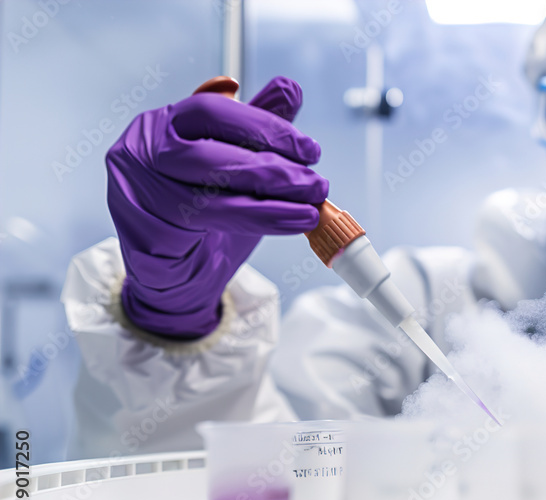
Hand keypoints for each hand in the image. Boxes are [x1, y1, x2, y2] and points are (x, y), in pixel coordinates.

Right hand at [106, 76, 328, 338]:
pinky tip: (294, 222)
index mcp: (161, 124)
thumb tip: (288, 88)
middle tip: (317, 182)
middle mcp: (141, 150)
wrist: (173, 274)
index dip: (266, 126)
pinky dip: (260, 220)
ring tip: (312, 206)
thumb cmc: (203, 214)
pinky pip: (211, 221)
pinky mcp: (145, 229)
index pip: (213, 111)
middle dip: (274, 166)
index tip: (311, 149)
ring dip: (273, 197)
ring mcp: (136, 190)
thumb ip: (256, 129)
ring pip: (213, 189)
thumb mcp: (234, 167)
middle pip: (211, 150)